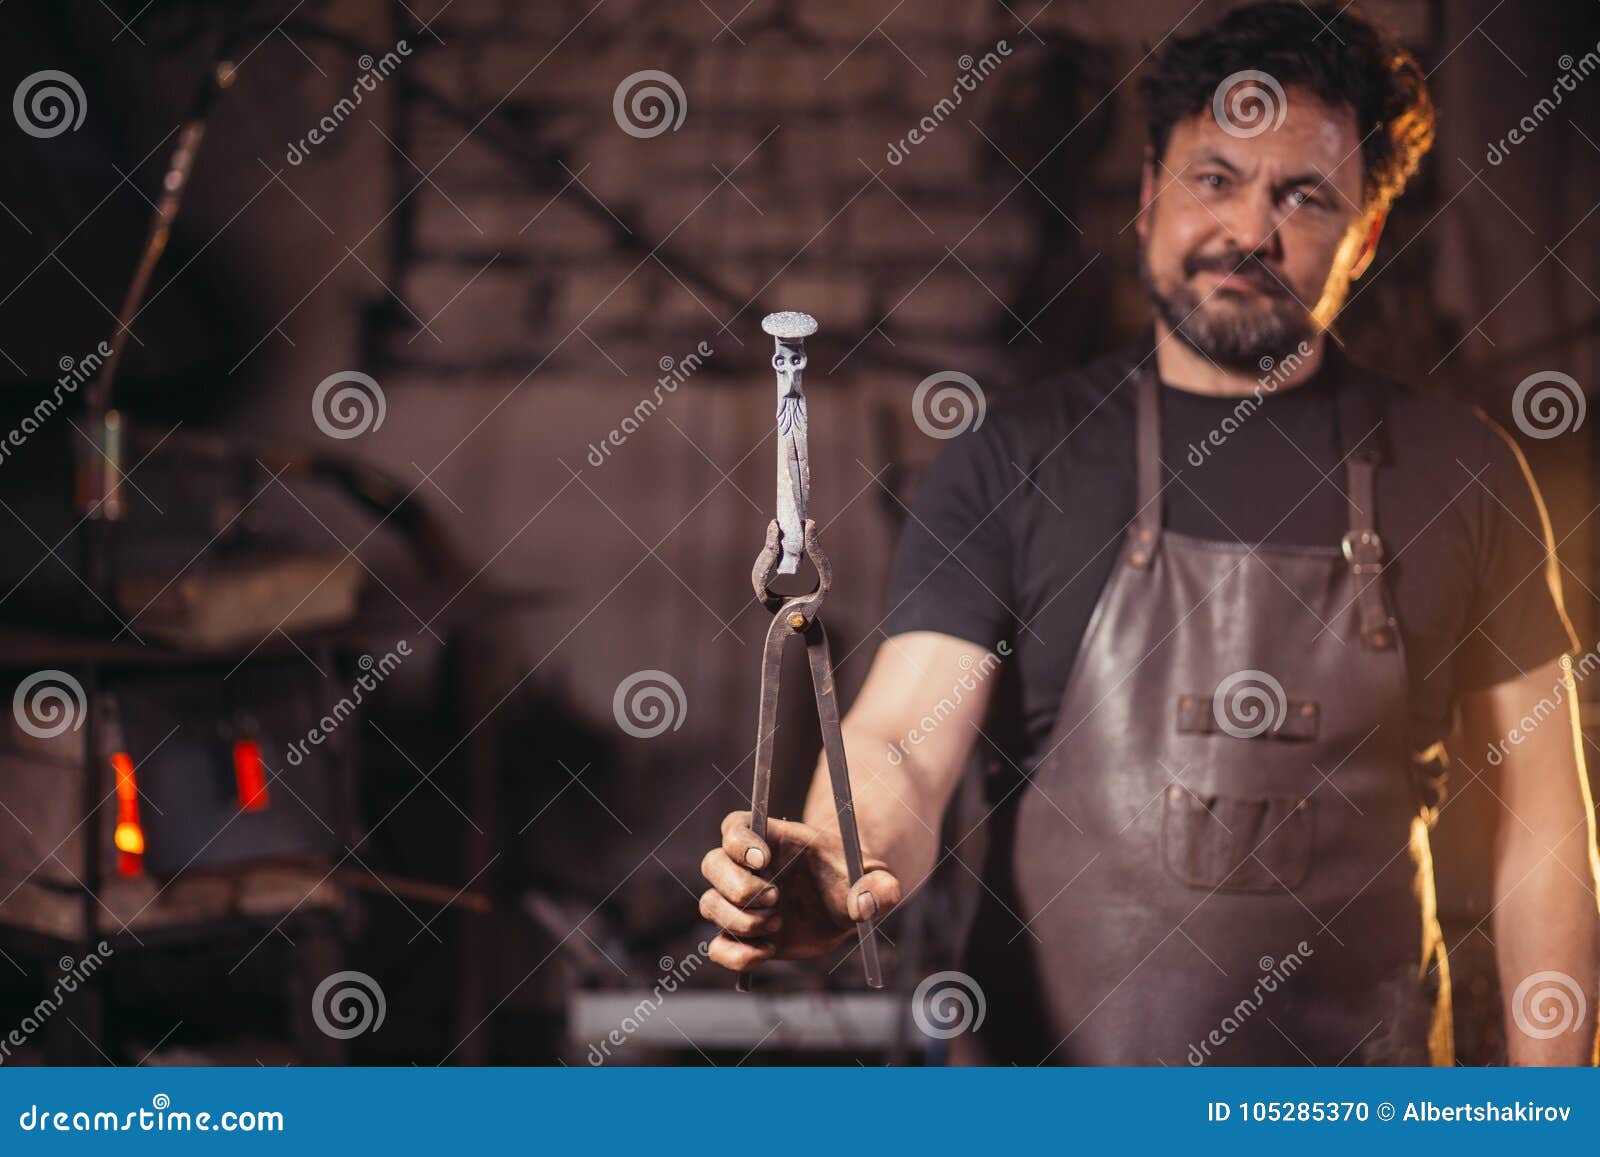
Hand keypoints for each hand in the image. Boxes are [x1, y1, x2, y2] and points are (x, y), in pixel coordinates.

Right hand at [700, 810, 900, 972]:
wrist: (847, 902)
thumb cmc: (856, 878)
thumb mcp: (876, 879)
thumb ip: (879, 887)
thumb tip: (866, 904)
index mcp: (775, 840)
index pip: (736, 826)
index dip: (739, 840)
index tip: (763, 859)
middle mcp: (749, 868)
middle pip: (712, 863)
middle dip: (740, 886)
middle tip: (776, 899)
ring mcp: (741, 902)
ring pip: (709, 904)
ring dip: (740, 920)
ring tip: (778, 924)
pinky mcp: (743, 935)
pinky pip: (717, 947)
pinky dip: (735, 954)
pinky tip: (767, 951)